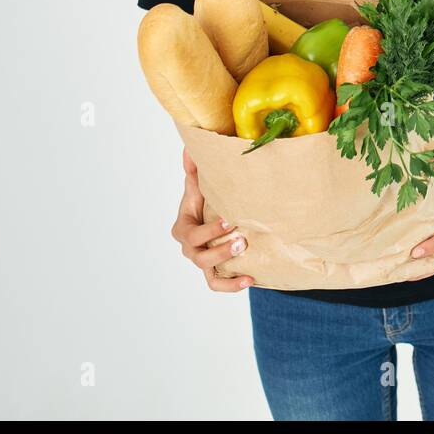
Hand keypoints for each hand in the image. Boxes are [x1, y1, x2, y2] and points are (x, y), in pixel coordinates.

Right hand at [171, 147, 254, 292]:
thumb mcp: (199, 186)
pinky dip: (231, 285)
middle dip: (220, 247)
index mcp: (183, 227)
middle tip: (241, 239)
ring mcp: (200, 261)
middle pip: (198, 255)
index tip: (229, 219)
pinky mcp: (213, 271)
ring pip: (207, 270)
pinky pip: (217, 284)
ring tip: (245, 252)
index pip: (191, 234)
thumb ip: (194, 170)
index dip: (209, 230)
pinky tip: (250, 279)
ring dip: (225, 262)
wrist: (217, 218)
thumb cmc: (206, 201)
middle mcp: (189, 247)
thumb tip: (190, 148)